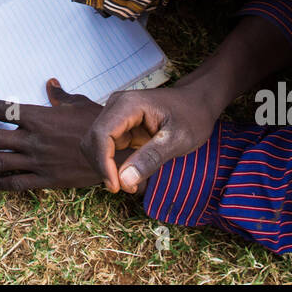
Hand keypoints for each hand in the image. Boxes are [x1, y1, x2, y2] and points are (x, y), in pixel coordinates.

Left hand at [0, 80, 117, 189]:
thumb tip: (51, 84)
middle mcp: (33, 139)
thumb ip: (60, 96)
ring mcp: (36, 161)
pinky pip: (14, 183)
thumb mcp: (79, 105)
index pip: (5, 110)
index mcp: (39, 117)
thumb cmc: (98, 126)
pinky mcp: (44, 179)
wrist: (115, 154)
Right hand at [86, 86, 221, 194]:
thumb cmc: (192, 116)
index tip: (117, 187)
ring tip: (131, 182)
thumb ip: (151, 158)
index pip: (101, 134)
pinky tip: (131, 173)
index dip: (103, 163)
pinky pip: (106, 147)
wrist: (198, 102)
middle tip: (127, 188)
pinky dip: (113, 164)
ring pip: (95, 145)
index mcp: (128, 105)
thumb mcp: (178, 139)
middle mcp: (116, 106)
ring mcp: (116, 115)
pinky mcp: (119, 126)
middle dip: (104, 167)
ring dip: (106, 167)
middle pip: (93, 140)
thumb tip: (124, 180)